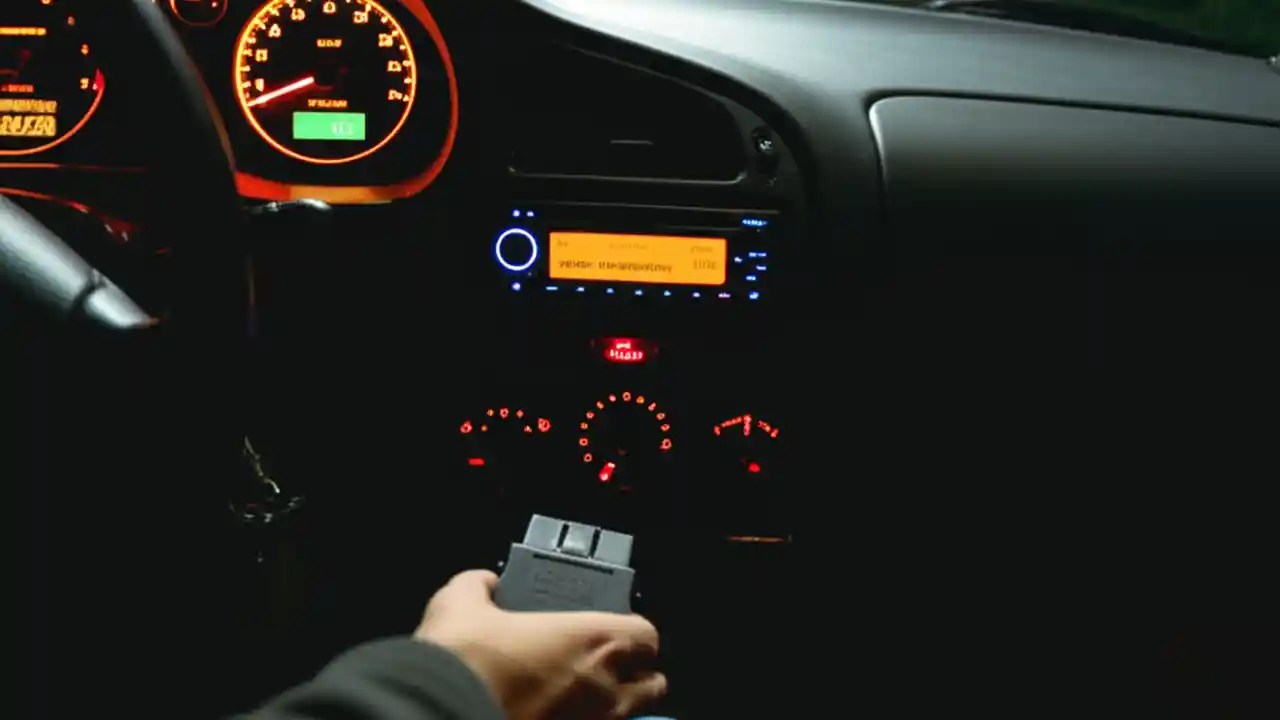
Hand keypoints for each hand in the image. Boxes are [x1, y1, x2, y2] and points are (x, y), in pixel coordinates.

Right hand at [415, 569, 666, 719]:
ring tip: (582, 700)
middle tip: (608, 669)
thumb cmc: (462, 659)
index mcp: (593, 640)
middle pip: (653, 686)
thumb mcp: (460, 601)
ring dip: (615, 707)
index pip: (647, 636)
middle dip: (638, 677)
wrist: (436, 715)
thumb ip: (479, 585)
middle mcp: (604, 689)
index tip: (616, 633)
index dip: (633, 633)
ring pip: (629, 719)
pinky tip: (556, 717)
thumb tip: (484, 583)